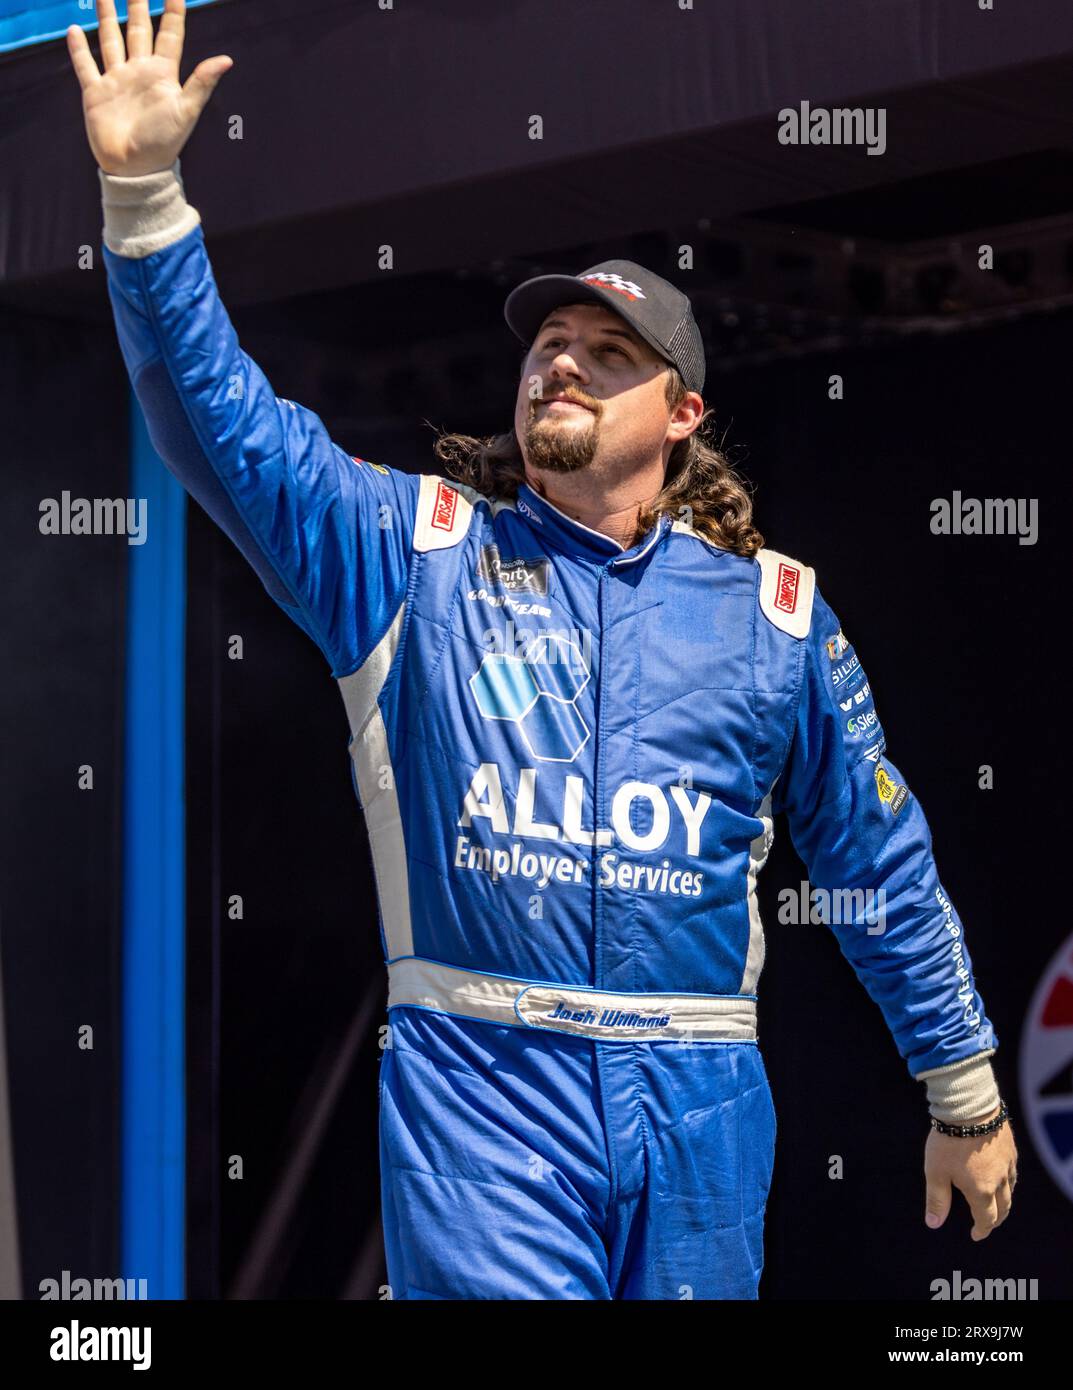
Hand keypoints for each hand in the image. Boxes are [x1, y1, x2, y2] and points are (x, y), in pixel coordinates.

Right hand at [66, 0, 231, 175]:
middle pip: (139, 30)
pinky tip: (75, 30)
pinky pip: (85, 65)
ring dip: (108, 17)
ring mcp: (117, 80)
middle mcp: (139, 72)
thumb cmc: (164, 143)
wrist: (135, 169)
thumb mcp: (186, 111)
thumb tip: (227, 59)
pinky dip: (79, 49)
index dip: (173, 12)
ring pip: (111, 39)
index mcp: (163, 74)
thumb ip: (202, 83)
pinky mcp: (96, 92)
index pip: (170, 35)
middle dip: (138, 6)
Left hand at [924, 1105, 1017, 1240]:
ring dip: (1004, 1201)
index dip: (982, 1230)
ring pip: (1011, 1190)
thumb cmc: (948, 1141)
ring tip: (996, 1203)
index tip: (976, 1235)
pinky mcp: (1010, 1148)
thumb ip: (937, 1199)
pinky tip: (1002, 1176)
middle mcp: (999, 1180)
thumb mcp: (936, 1171)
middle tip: (987, 1224)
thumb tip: (934, 1224)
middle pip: (1004, 1208)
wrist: (969, 1107)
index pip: (987, 1219)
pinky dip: (1008, 1182)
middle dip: (996, 1219)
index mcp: (982, 1190)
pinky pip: (1013, 1172)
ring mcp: (1007, 1163)